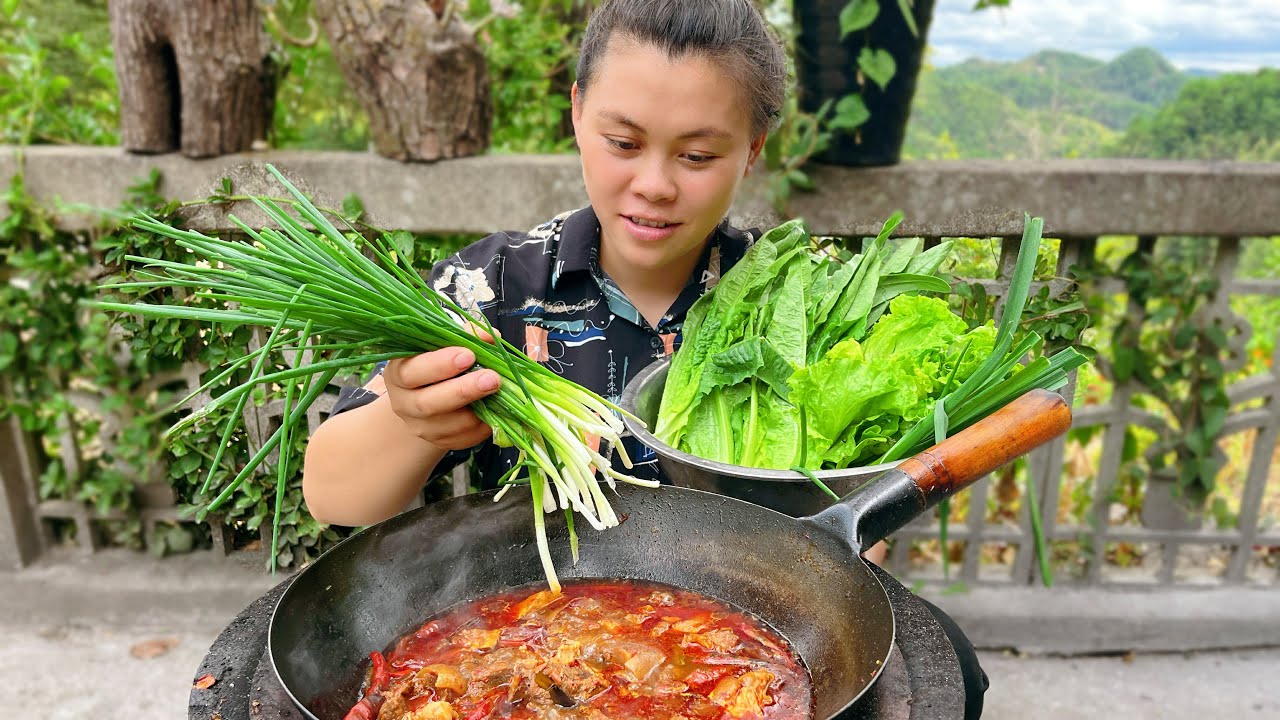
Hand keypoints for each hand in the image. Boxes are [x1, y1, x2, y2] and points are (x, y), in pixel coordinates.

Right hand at [383, 329, 502, 450]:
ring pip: (449, 425)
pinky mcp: (441, 442)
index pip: (413, 372)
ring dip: (478, 411)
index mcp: (399, 373)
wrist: (428, 396)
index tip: (469, 355)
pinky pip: (464, 438)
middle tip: (492, 379)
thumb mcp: (442, 345)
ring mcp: (421, 427)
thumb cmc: (437, 363)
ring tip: (499, 394)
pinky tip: (496, 411)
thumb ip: (464, 336)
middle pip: (428, 403)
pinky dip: (483, 426)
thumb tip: (489, 335)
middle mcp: (404, 403)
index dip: (440, 364)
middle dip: (463, 390)